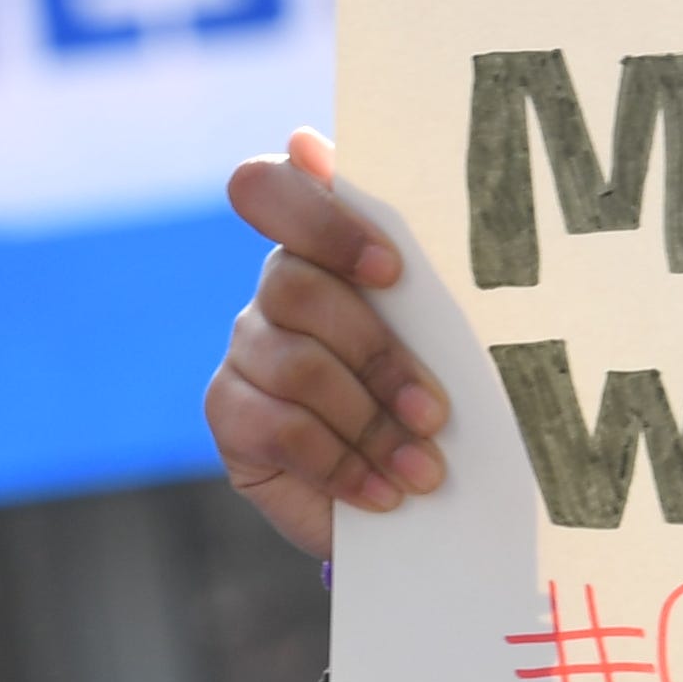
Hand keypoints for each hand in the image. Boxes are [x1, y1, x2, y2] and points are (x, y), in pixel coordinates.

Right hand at [211, 131, 447, 557]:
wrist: (419, 494)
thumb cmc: (444, 399)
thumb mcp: (452, 340)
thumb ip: (434, 277)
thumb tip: (424, 213)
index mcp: (327, 242)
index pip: (273, 187)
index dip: (322, 221)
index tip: (391, 270)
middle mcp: (277, 285)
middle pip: (293, 286)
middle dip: (374, 354)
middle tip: (435, 413)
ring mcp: (247, 347)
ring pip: (295, 366)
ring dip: (370, 424)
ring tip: (424, 470)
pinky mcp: (230, 412)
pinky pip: (280, 429)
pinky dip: (342, 465)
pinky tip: (384, 492)